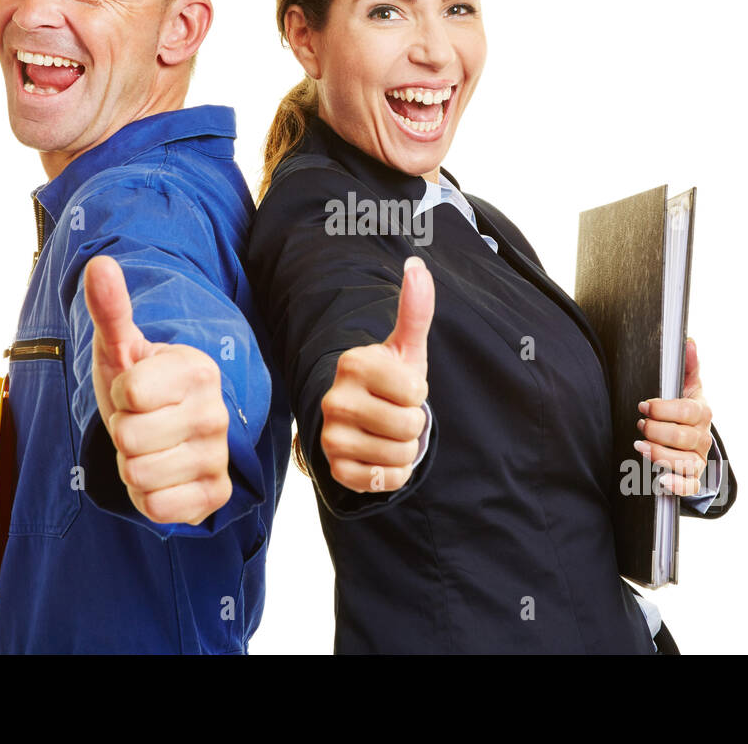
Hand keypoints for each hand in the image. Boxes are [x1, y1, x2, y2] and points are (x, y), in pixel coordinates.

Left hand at [84, 255, 231, 524]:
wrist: (169, 432)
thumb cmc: (142, 387)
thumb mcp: (122, 349)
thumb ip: (111, 309)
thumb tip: (99, 265)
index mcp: (198, 371)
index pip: (130, 394)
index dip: (120, 396)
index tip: (135, 393)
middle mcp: (216, 413)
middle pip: (129, 437)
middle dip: (123, 434)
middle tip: (140, 424)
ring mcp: (218, 456)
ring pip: (139, 475)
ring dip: (132, 467)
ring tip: (149, 449)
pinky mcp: (215, 495)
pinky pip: (158, 508)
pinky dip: (149, 498)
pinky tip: (162, 476)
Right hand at [320, 256, 433, 493]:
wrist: (363, 420)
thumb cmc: (390, 380)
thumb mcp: (405, 348)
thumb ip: (415, 310)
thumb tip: (417, 266)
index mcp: (352, 363)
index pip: (414, 390)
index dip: (417, 392)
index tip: (400, 387)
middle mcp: (334, 398)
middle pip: (409, 425)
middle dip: (414, 424)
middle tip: (395, 413)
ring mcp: (330, 436)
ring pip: (400, 455)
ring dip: (406, 449)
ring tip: (388, 433)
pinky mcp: (334, 469)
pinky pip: (385, 480)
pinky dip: (393, 473)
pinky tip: (379, 456)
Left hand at [633, 337, 714, 495]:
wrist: (690, 438)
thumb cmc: (684, 409)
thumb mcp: (687, 387)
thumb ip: (687, 366)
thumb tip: (688, 341)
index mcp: (702, 412)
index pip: (687, 411)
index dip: (664, 409)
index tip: (643, 405)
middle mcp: (702, 437)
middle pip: (683, 436)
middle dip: (657, 430)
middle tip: (640, 424)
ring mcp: (698, 459)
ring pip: (685, 462)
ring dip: (661, 454)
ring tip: (640, 446)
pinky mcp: (691, 478)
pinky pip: (689, 486)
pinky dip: (677, 484)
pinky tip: (661, 480)